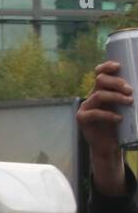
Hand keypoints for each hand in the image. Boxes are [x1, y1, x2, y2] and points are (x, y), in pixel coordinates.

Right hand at [77, 61, 129, 196]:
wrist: (109, 145)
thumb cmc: (119, 125)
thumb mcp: (125, 107)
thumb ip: (127, 97)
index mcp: (102, 90)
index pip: (100, 72)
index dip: (107, 66)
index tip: (119, 67)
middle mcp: (92, 96)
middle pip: (100, 80)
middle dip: (117, 83)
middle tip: (130, 91)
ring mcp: (86, 107)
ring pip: (98, 95)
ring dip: (116, 97)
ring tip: (129, 102)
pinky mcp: (82, 118)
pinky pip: (94, 113)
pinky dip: (108, 115)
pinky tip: (119, 119)